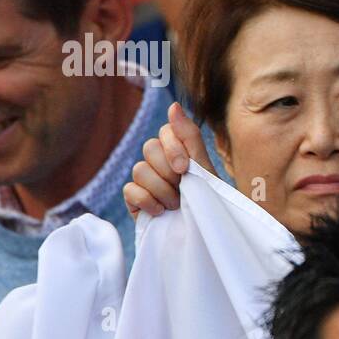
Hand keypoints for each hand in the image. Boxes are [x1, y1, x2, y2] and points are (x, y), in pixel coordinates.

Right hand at [123, 102, 215, 218]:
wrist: (205, 233)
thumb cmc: (208, 200)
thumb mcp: (203, 167)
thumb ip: (188, 136)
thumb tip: (173, 105)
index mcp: (177, 150)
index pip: (165, 131)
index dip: (174, 147)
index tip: (185, 168)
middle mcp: (158, 161)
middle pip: (149, 148)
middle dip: (169, 171)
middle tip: (184, 189)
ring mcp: (144, 180)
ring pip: (139, 169)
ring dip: (163, 190)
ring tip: (177, 205)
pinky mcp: (134, 200)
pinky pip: (130, 190)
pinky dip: (149, 202)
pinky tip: (162, 212)